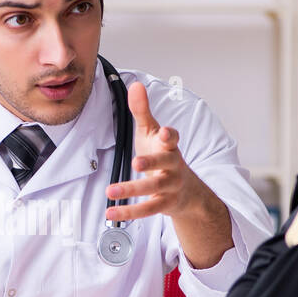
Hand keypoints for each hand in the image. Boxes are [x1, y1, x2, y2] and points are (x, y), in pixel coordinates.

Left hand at [103, 80, 207, 221]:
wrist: (186, 190)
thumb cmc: (163, 155)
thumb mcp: (151, 133)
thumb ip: (142, 111)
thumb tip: (136, 85)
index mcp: (170, 146)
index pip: (172, 138)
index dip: (169, 135)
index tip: (164, 132)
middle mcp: (173, 165)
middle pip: (164, 163)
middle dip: (152, 162)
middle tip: (136, 163)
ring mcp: (170, 186)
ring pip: (154, 189)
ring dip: (132, 189)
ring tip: (111, 190)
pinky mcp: (165, 203)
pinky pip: (147, 209)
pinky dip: (128, 211)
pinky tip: (111, 212)